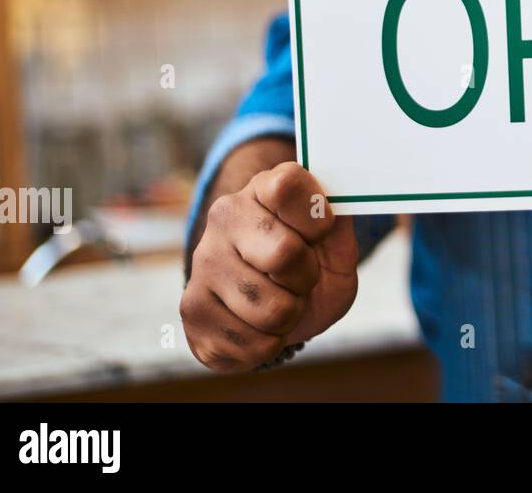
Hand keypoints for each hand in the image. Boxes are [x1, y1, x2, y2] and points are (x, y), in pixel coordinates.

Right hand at [181, 161, 357, 372]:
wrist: (277, 306)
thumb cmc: (311, 264)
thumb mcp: (337, 242)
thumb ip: (339, 223)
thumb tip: (333, 207)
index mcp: (263, 187)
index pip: (289, 186)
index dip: (318, 219)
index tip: (320, 233)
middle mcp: (225, 216)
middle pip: (284, 253)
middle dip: (307, 276)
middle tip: (301, 276)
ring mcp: (202, 262)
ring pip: (271, 308)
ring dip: (290, 314)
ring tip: (281, 299)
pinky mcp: (192, 310)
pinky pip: (253, 344)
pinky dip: (270, 343)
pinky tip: (260, 324)